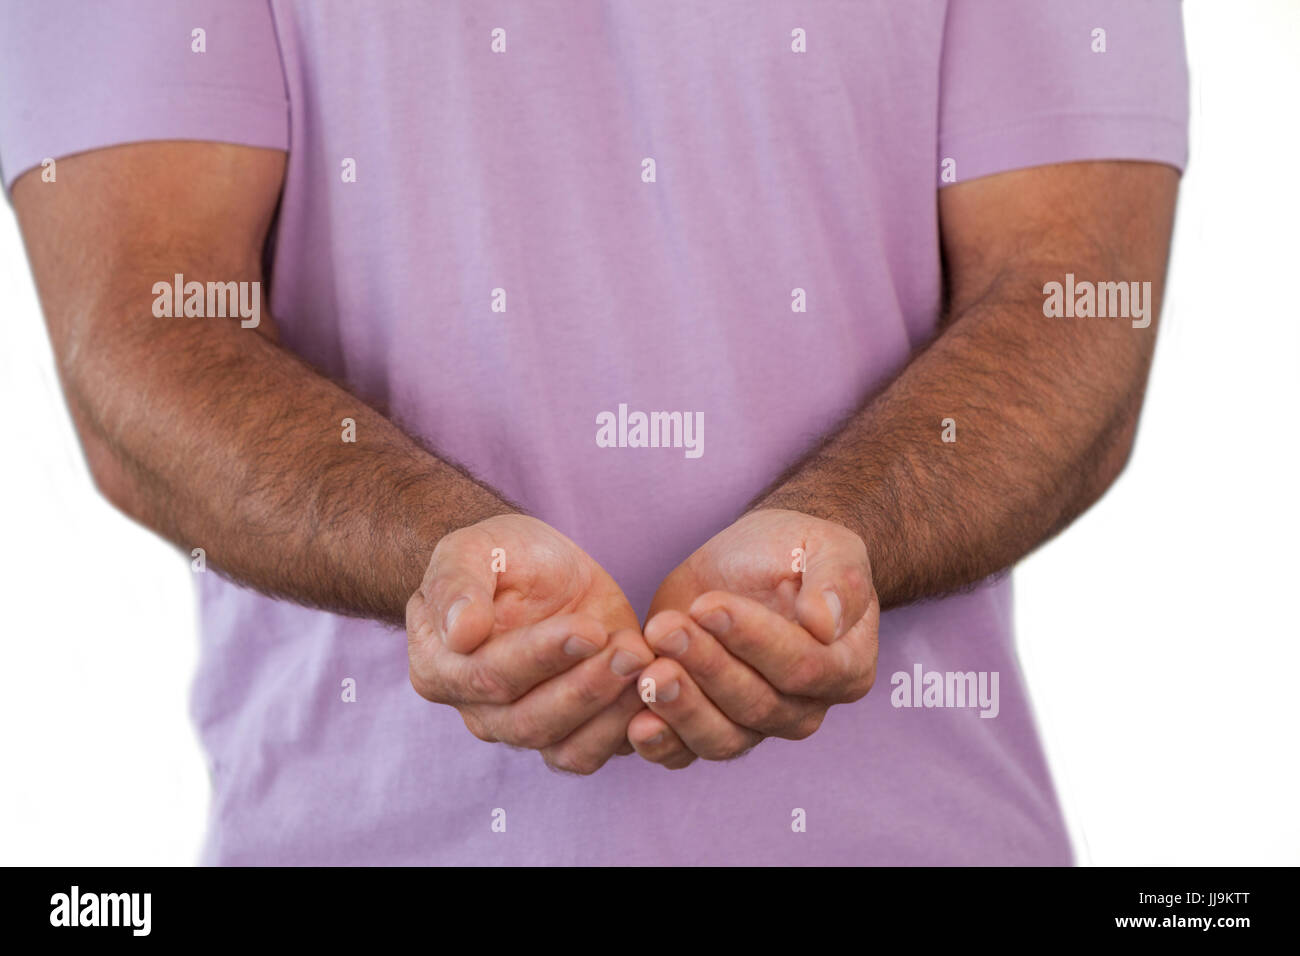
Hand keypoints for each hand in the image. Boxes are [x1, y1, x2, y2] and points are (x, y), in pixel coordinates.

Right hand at [406, 513, 652, 773]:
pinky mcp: (571, 733)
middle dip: (585, 688)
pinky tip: (654, 693)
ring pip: (564, 748)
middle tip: (632, 651)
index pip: (489, 676)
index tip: (588, 629)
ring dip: (610, 712)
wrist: (537, 569)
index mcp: (441, 667)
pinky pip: (594, 753)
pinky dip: (626, 734)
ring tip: (647, 667)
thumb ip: (457, 584)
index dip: (541, 657)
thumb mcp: (473, 548)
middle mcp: (479, 711)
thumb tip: (460, 632)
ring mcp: (524, 729)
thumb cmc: (499, 556)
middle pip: (528, 721)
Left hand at [627, 508, 877, 767]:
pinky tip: (635, 722)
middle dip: (707, 667)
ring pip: (722, 738)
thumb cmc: (798, 552)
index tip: (710, 605)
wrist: (755, 561)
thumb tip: (824, 622)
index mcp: (844, 667)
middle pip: (757, 706)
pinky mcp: (709, 724)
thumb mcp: (828, 549)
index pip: (803, 667)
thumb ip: (837, 583)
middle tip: (665, 629)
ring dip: (681, 708)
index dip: (754, 641)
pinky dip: (661, 743)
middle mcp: (804, 707)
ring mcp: (756, 725)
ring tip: (647, 673)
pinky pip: (687, 751)